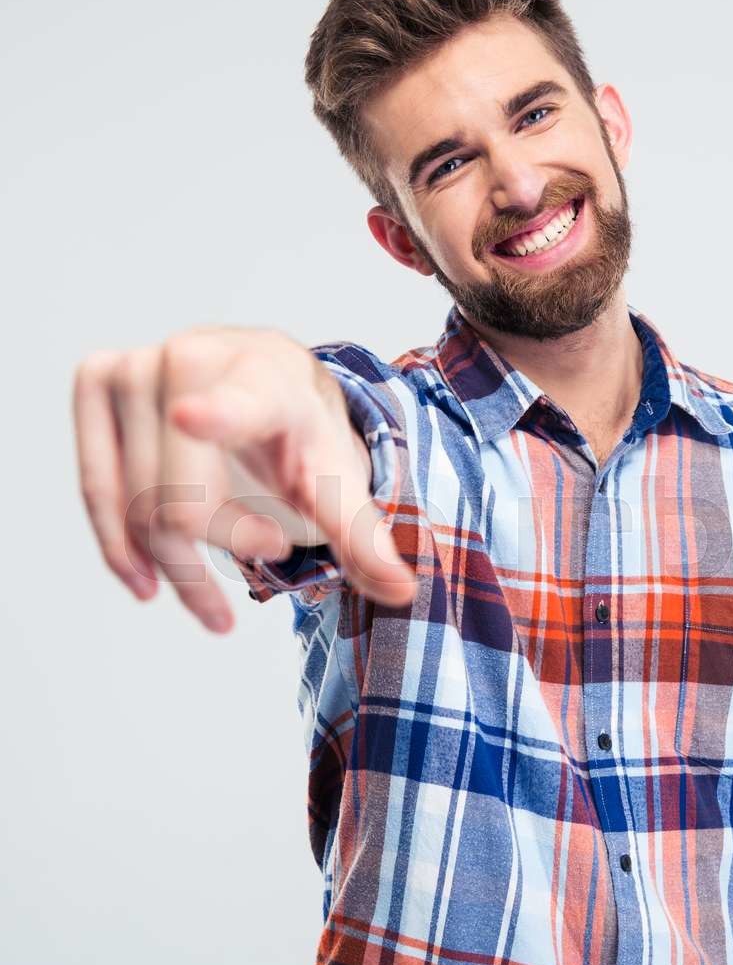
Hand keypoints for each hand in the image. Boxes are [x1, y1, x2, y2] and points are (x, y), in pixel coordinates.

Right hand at [73, 325, 418, 631]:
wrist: (265, 378)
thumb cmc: (300, 430)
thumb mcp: (337, 478)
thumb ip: (363, 536)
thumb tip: (403, 591)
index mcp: (266, 380)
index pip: (241, 404)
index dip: (217, 416)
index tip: (192, 418)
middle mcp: (193, 358)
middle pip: (180, 503)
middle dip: (225, 549)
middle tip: (272, 554)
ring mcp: (136, 364)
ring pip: (135, 506)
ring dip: (175, 570)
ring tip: (214, 606)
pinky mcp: (97, 379)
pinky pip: (97, 487)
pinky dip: (121, 546)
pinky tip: (149, 580)